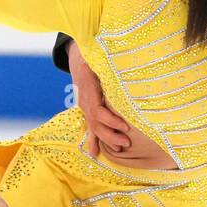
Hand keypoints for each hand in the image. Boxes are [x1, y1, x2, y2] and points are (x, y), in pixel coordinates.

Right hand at [68, 40, 132, 157]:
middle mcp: (84, 100)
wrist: (79, 53)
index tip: (126, 126)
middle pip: (96, 123)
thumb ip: (107, 62)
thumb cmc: (92, 53)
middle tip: (127, 143)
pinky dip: (92, 139)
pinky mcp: (86, 108)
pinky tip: (94, 153)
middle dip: (111, 135)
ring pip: (93, 127)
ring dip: (106, 139)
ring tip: (119, 149)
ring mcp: (83, 106)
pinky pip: (89, 126)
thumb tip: (124, 63)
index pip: (98, 111)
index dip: (111, 120)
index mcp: (88, 88)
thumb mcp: (98, 56)